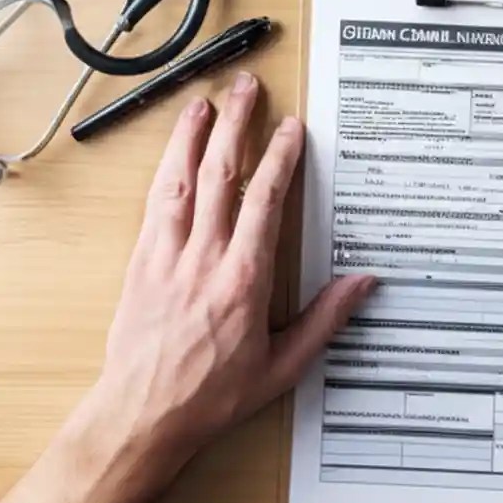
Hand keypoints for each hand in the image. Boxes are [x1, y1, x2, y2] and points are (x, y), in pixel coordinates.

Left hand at [96, 72, 374, 486]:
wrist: (143, 415)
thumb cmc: (211, 395)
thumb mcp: (283, 367)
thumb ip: (325, 320)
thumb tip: (362, 284)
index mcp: (243, 279)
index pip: (265, 201)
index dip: (280, 157)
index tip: (290, 129)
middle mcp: (203, 258)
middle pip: (220, 174)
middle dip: (236, 125)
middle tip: (247, 88)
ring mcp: (166, 255)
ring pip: (181, 180)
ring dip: (193, 135)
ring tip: (205, 102)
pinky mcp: (140, 262)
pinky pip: (155, 204)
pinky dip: (166, 170)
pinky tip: (173, 152)